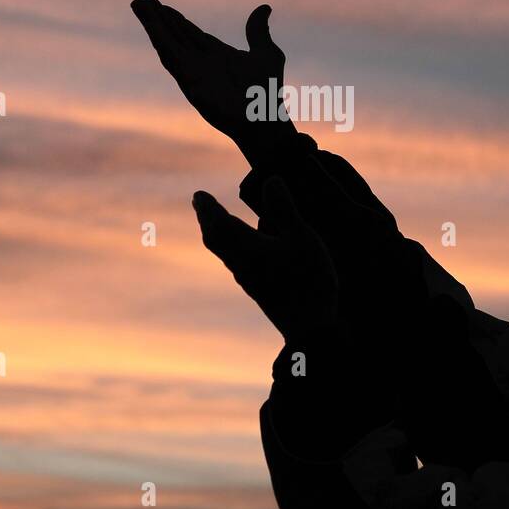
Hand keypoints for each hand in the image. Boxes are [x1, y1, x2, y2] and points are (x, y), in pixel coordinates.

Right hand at [131, 0, 294, 161]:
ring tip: (138, 3)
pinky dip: (158, 37)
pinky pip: (169, 54)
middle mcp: (201, 62)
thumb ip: (258, 31)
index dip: (175, 19)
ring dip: (152, 23)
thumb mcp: (266, 53)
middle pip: (173, 34)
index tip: (163, 6)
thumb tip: (265, 8)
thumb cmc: (266, 92)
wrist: (261, 117)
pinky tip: (150, 23)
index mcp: (217, 55)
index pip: (190, 33)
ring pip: (166, 41)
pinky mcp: (187, 78)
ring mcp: (192, 70)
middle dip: (157, 17)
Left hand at [192, 178, 336, 344]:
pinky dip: (238, 247)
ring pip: (227, 252)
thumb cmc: (306, 279)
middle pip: (216, 239)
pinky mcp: (260, 290)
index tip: (197, 195)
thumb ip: (284, 208)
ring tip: (223, 221)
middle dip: (209, 219)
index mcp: (245, 247)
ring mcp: (249, 279)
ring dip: (221, 233)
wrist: (311, 328)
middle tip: (202, 204)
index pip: (218, 222)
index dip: (208, 207)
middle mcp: (240, 263)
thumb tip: (271, 179)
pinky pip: (240, 262)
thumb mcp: (300, 237)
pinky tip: (255, 246)